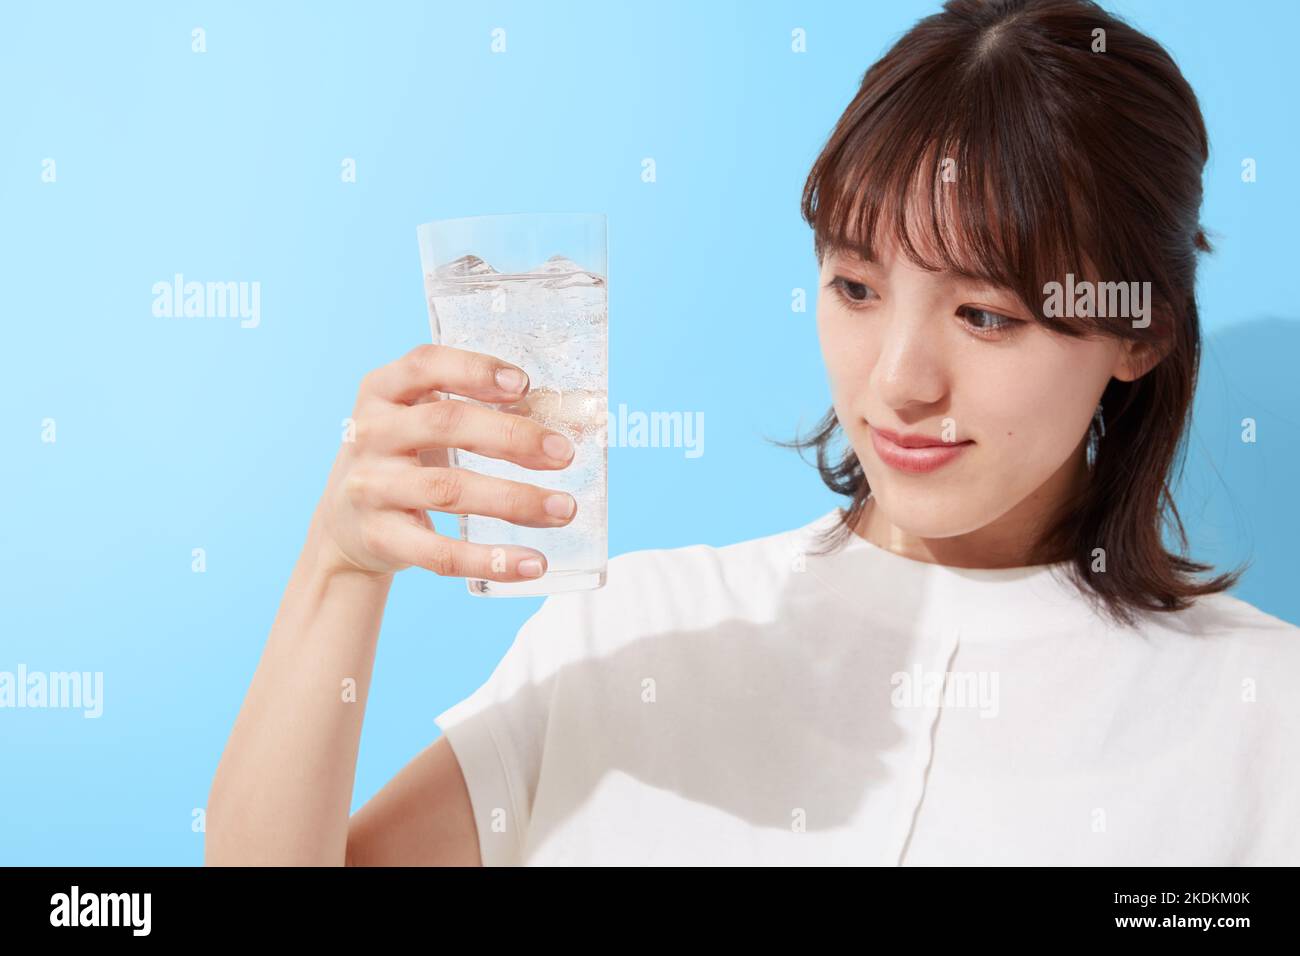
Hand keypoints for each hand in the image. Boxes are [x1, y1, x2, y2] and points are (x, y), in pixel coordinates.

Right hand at [313, 344, 576, 579]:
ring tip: (563, 509)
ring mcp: (370, 486)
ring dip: (514, 499)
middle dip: (513, 436)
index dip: (475, 371)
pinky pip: (440, 553)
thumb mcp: (422, 422)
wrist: (345, 524)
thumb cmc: (405, 457)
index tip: (524, 384)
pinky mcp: (380, 537)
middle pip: (446, 424)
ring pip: (448, 490)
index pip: (426, 365)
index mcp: (383, 390)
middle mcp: (370, 433)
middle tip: (565, 453)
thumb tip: (574, 420)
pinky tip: (533, 563)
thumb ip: (478, 411)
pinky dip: (492, 560)